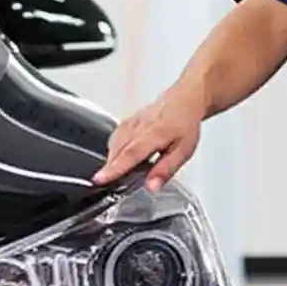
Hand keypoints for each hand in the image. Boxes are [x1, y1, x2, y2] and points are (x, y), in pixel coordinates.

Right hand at [91, 85, 207, 191]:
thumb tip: (152, 186)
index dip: (114, 168)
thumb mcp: (184, 151)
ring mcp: (133, 121)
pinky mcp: (130, 120)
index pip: (130, 154)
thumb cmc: (185, 123)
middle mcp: (141, 126)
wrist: (185, 99)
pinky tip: (116, 155)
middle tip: (102, 182)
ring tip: (110, 172)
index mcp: (155, 134)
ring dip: (110, 158)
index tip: (100, 179)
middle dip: (109, 166)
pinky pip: (116, 134)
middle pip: (119, 149)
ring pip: (115, 141)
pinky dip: (113, 147)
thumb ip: (166, 170)